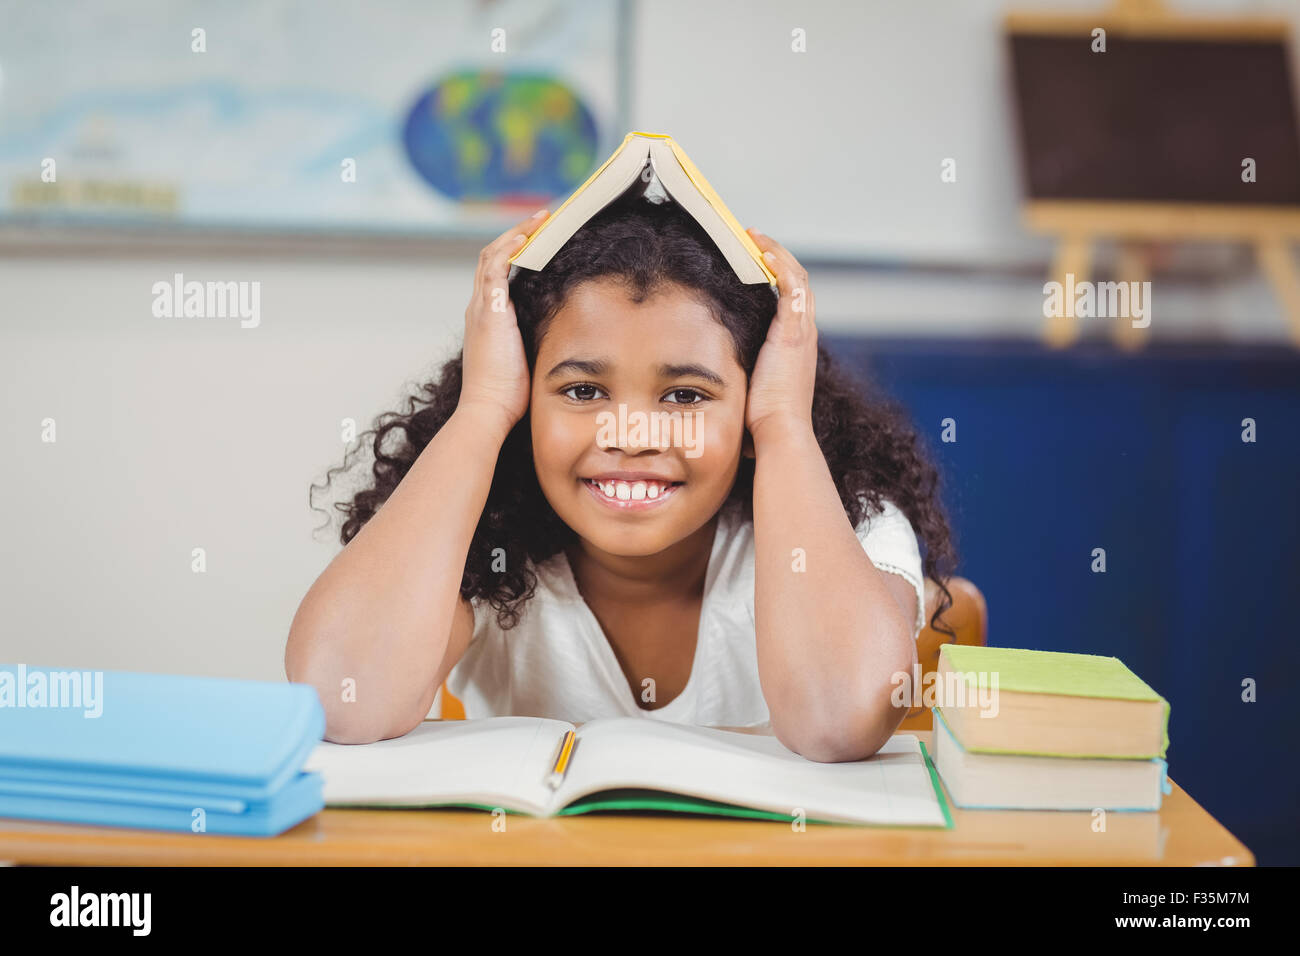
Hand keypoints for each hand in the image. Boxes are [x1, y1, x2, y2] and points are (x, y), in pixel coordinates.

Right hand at [457, 209, 549, 436]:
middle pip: (492, 257)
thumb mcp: (523, 361)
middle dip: (517, 235)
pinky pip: (495, 265)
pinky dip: (509, 246)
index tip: (539, 241)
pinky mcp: (488, 310)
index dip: (515, 254)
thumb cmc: (507, 397)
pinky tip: (528, 235)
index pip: (496, 276)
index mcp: (486, 320)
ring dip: (516, 233)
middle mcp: (479, 308)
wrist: (488, 410)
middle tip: (543, 221)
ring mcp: (480, 307)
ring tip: (541, 219)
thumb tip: (562, 337)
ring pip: (492, 254)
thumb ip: (534, 343)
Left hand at [743, 227, 817, 442]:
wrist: (779, 431)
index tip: (754, 261)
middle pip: (798, 281)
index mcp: (795, 345)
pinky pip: (792, 285)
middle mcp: (803, 333)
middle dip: (776, 256)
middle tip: (752, 239)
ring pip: (797, 277)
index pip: (791, 299)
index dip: (776, 276)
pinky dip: (780, 263)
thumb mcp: (751, 385)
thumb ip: (742, 369)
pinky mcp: (794, 331)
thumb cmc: (762, 419)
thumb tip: (714, 371)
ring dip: (776, 252)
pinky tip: (763, 250)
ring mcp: (801, 331)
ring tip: (754, 236)